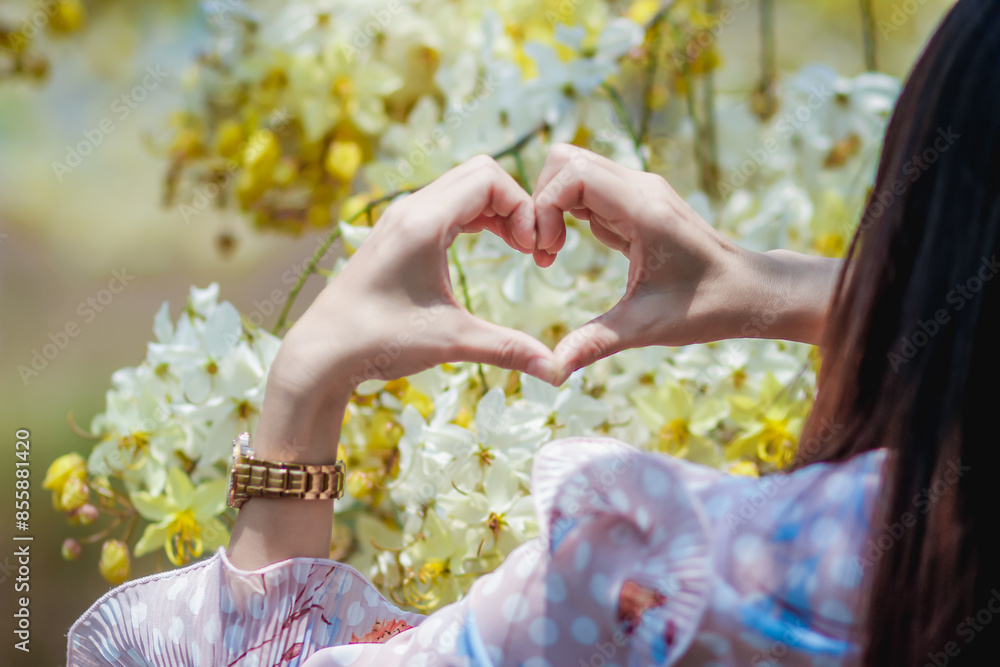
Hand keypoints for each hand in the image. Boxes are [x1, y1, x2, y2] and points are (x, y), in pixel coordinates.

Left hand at [269, 155, 558, 410]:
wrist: (322, 353)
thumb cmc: (379, 341)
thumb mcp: (451, 341)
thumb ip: (508, 349)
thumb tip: (556, 371)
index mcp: (423, 222)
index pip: (490, 179)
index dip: (524, 208)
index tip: (535, 251)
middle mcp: (411, 209)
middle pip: (480, 173)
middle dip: (515, 204)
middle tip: (530, 249)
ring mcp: (400, 218)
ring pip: (463, 187)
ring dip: (497, 210)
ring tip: (517, 249)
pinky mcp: (396, 233)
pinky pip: (447, 204)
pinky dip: (476, 217)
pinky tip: (490, 247)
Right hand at [532, 144, 837, 382]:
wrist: (751, 291)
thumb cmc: (707, 307)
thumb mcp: (646, 327)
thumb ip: (595, 342)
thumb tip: (551, 371)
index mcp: (643, 208)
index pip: (571, 174)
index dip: (544, 207)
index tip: (546, 253)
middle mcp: (640, 188)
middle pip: (565, 160)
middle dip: (541, 201)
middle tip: (545, 250)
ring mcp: (639, 191)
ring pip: (574, 170)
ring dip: (552, 207)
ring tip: (554, 253)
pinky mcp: (637, 202)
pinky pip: (587, 190)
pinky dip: (567, 214)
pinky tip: (570, 251)